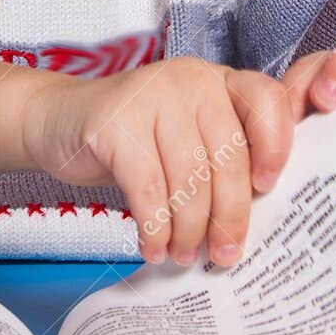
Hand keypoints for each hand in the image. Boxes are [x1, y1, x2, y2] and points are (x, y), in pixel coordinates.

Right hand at [18, 57, 295, 267]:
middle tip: (224, 254)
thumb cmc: (135, 138)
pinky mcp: (115, 123)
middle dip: (228, 215)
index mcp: (218, 81)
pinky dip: (154, 227)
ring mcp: (152, 95)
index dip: (276, 146)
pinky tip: (153, 246)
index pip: (267, 101)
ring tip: (182, 255)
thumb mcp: (187, 135)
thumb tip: (253, 222)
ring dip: (188, 229)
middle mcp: (190, 79)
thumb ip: (222, 157)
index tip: (268, 189)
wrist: (59, 121)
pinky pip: (148, 188)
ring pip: (189, 178)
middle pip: (228, 155)